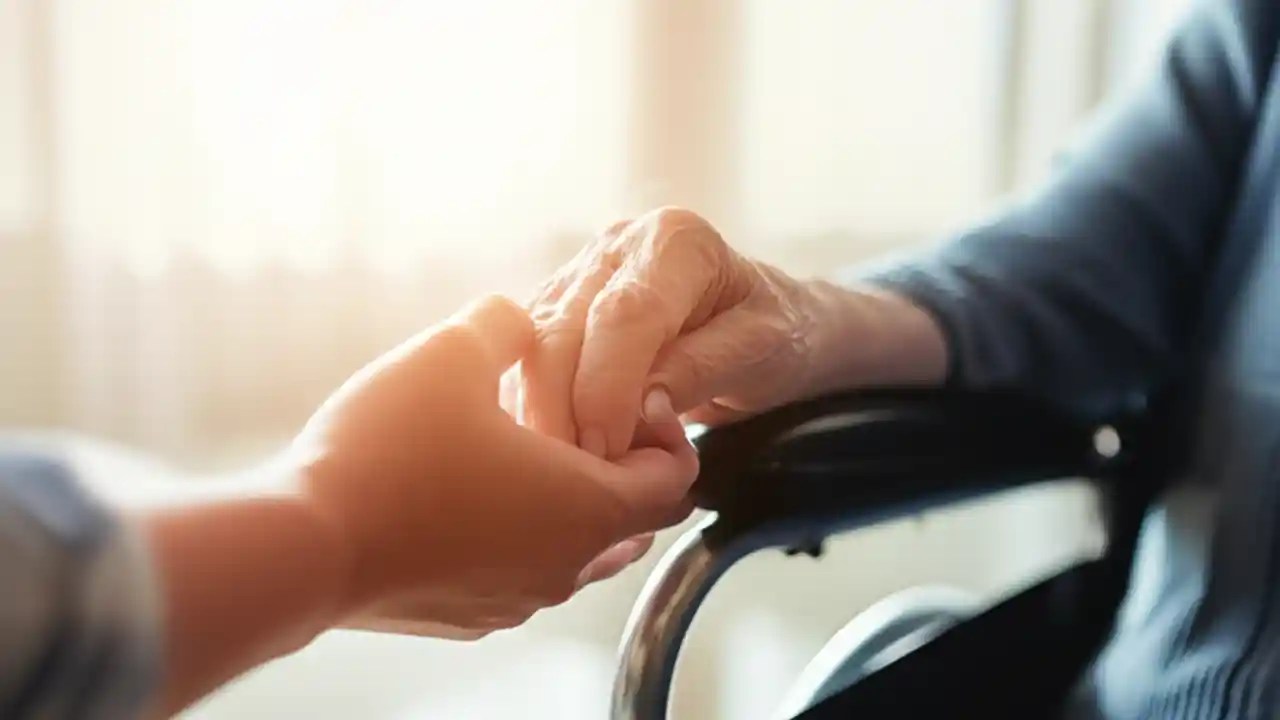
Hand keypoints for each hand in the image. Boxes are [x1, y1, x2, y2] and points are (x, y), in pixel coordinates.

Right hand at [293, 295, 697, 637]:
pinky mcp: (466, 617)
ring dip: (564, 499)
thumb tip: (520, 317)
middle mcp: (565, 567)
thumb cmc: (387, 454)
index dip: (667, 431)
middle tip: (576, 415)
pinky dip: (517, 532)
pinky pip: (518, 570)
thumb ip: (505, 322)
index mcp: (588, 507)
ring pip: (574, 547)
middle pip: (630, 517)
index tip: (630, 396)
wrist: (301, 550)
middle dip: (618, 463)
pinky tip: (466, 491)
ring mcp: (515, 600)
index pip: (674, 478)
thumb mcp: (452, 352)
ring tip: (517, 448)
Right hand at [517, 207, 946, 459]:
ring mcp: (579, 274)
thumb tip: (642, 404)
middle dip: (561, 409)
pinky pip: (526, 363)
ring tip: (562, 476)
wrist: (762, 322)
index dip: (607, 388)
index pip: (624, 316)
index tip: (605, 451)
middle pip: (561, 330)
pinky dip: (534, 412)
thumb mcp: (762, 349)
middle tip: (575, 480)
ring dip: (539, 416)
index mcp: (674, 240)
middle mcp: (617, 246)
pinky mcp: (556, 310)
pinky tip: (552, 455)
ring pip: (530, 349)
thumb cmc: (775, 333)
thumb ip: (703, 369)